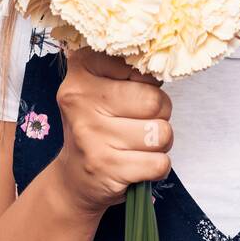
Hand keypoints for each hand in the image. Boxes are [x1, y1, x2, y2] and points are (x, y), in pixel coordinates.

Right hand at [49, 46, 173, 217]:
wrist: (73, 176)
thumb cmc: (98, 124)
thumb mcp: (102, 86)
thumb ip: (131, 68)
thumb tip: (166, 64)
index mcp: (81, 68)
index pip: (143, 67)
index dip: (148, 84)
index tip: (130, 94)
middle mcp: (80, 99)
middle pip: (156, 101)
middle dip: (160, 114)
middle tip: (140, 123)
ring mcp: (91, 134)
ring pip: (162, 133)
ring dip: (159, 143)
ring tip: (138, 144)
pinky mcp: (105, 167)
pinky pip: (160, 163)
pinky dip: (157, 166)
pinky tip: (137, 164)